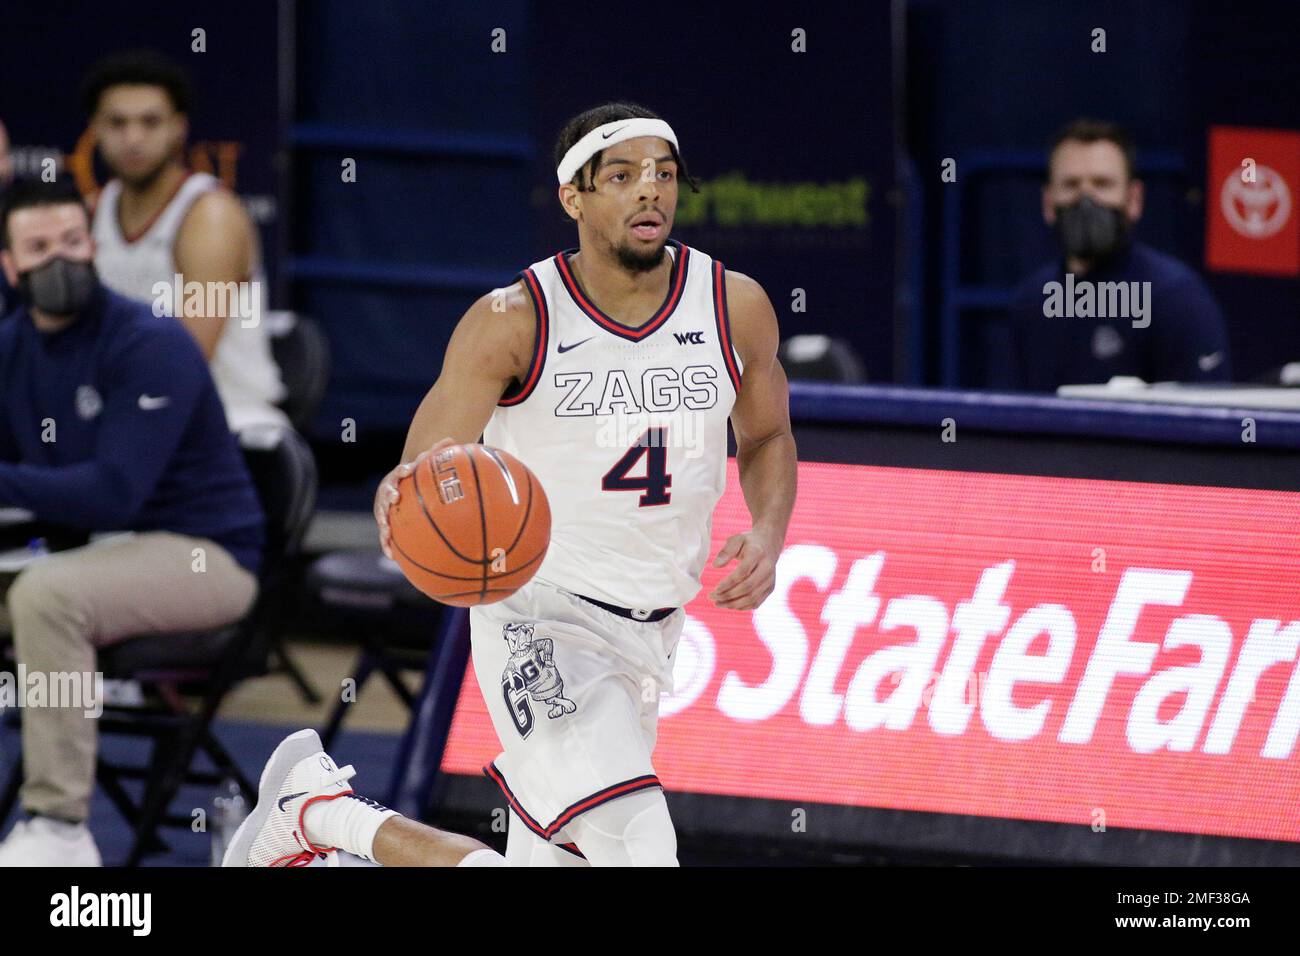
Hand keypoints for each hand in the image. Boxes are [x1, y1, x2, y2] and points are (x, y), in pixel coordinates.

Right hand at [375, 437, 456, 558]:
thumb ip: (437, 453)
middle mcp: (388, 494)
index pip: (398, 473)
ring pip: (382, 518)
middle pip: (385, 494)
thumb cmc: (418, 477)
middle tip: (394, 499)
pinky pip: (386, 538)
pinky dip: (388, 547)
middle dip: (388, 496)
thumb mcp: (426, 464)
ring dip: (384, 525)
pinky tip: (393, 558)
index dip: (402, 471)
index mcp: (397, 478)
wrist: (402, 488)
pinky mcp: (387, 525)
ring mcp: (384, 510)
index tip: (407, 470)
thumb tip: (451, 438)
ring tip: (387, 533)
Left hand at [708, 530, 778, 609]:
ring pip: (752, 598)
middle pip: (748, 587)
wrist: (769, 545)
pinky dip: (742, 606)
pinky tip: (729, 604)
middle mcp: (767, 568)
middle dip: (728, 595)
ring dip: (733, 604)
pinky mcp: (770, 589)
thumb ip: (726, 551)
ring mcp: (770, 580)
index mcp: (757, 554)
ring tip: (718, 603)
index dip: (728, 583)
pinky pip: (756, 603)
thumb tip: (715, 565)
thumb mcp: (736, 540)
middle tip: (712, 597)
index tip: (715, 589)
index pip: (743, 572)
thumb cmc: (748, 542)